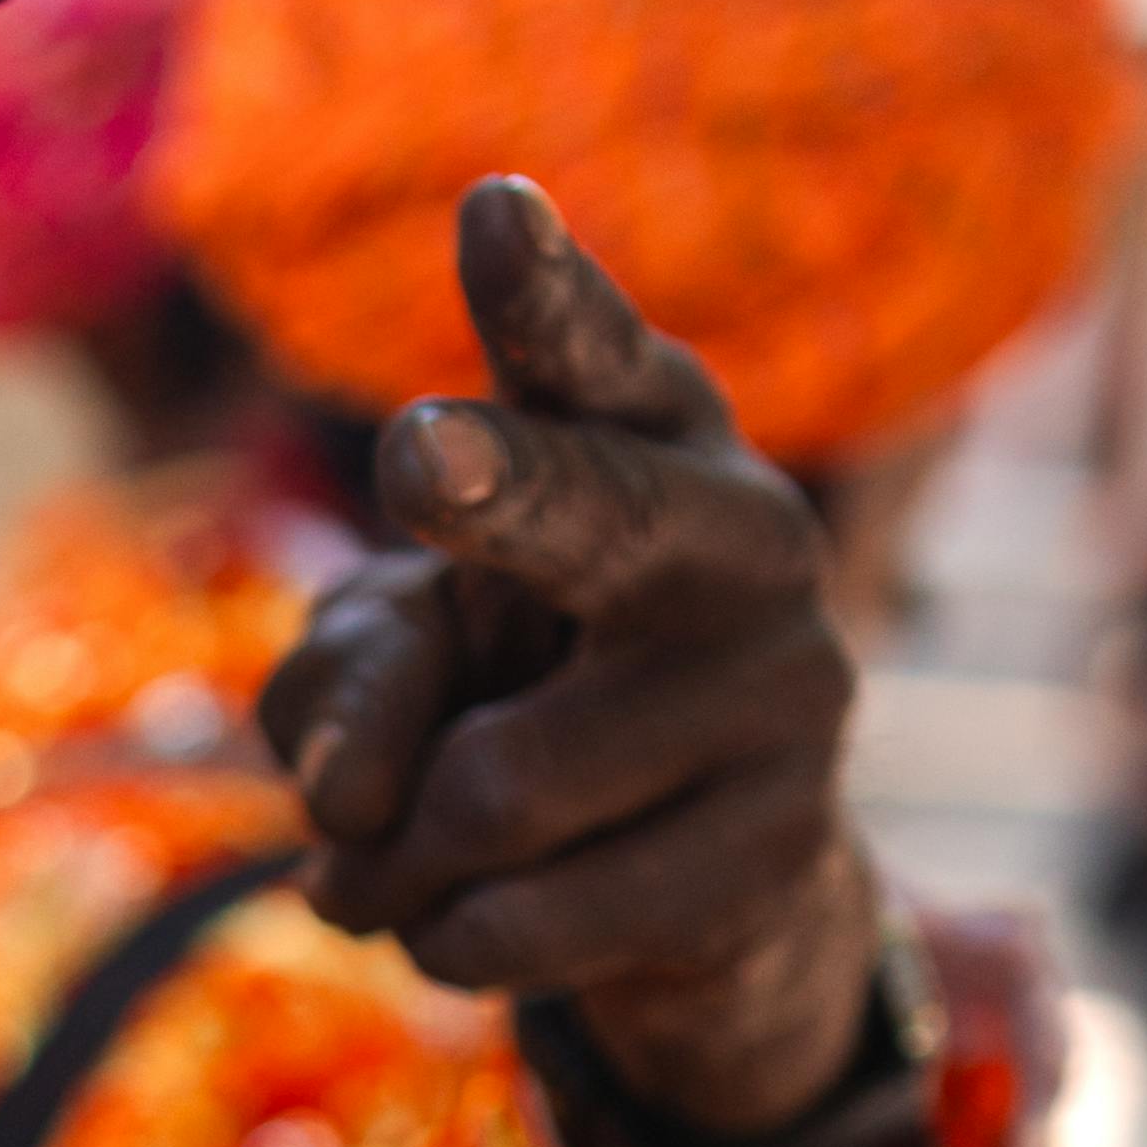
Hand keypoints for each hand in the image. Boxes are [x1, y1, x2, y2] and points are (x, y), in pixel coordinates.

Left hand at [259, 176, 876, 1137]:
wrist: (699, 891)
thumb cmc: (520, 702)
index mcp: (651, 441)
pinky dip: (442, 938)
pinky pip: (518, 921)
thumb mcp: (405, 653)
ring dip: (387, 855)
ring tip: (404, 853)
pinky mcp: (778, 859)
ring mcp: (789, 700)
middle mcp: (745, 543)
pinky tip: (465, 923)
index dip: (543, 294)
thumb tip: (364, 794)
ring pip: (490, 791)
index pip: (592, 356)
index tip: (492, 208)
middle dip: (505, 491)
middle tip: (418, 455)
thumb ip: (358, 665)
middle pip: (600, 519)